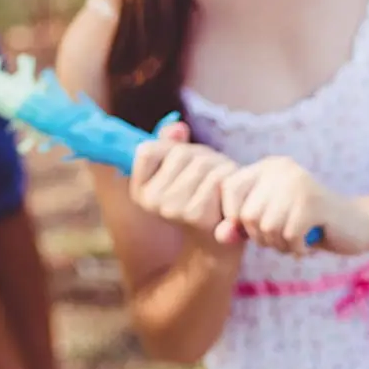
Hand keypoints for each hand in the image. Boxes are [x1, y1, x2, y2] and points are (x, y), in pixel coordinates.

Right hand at [128, 120, 240, 235]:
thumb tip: (178, 128)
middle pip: (179, 154)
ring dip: (218, 168)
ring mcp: (172, 210)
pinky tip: (227, 198)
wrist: (221, 240)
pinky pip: (215, 180)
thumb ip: (172, 144)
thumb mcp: (184, 167)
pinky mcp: (196, 215)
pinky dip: (227, 182)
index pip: (147, 150)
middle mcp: (152, 202)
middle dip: (201, 158)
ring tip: (220, 186)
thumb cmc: (202, 195)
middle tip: (210, 178)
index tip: (183, 169)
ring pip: (200, 165)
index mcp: (141, 191)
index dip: (170, 151)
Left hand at [215, 157, 343, 255]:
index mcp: (267, 167)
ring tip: (296, 239)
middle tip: (283, 237)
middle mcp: (281, 169)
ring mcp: (298, 183)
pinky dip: (296, 248)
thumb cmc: (307, 226)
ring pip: (267, 227)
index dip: (233, 215)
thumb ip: (241, 227)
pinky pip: (289, 235)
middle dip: (262, 237)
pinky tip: (308, 243)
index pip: (229, 187)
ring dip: (280, 244)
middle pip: (247, 214)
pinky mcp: (313, 201)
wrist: (357, 225)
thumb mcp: (269, 223)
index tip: (253, 229)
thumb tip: (219, 236)